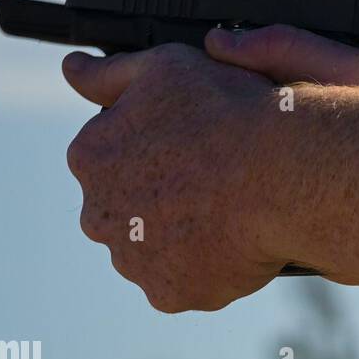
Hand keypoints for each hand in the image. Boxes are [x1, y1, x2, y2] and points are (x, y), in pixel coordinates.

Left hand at [62, 27, 358, 312]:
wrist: (287, 174)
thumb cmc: (232, 113)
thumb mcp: (168, 66)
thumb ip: (111, 72)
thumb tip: (72, 67)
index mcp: (91, 156)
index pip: (110, 155)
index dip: (154, 146)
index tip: (191, 142)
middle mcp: (98, 214)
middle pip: (126, 208)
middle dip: (160, 196)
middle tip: (212, 178)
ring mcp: (134, 260)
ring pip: (153, 248)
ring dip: (181, 234)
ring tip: (229, 210)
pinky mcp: (170, 293)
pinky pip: (185, 281)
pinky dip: (206, 267)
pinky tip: (235, 242)